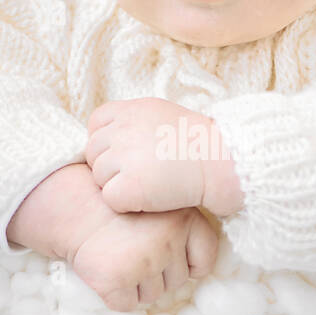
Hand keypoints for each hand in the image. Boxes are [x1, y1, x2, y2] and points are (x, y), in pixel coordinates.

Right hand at [71, 205, 218, 311]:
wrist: (76, 208)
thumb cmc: (120, 211)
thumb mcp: (162, 207)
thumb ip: (185, 231)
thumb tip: (196, 273)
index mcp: (186, 218)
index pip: (204, 262)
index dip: (185, 264)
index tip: (166, 253)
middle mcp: (168, 240)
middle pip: (177, 282)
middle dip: (157, 274)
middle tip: (133, 249)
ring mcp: (144, 261)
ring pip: (153, 296)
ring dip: (136, 285)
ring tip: (120, 256)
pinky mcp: (117, 279)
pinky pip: (127, 305)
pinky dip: (115, 295)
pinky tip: (107, 269)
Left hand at [84, 98, 242, 216]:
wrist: (222, 162)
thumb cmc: (199, 142)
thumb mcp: (162, 114)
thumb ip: (133, 122)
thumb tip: (111, 136)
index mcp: (129, 110)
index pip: (96, 125)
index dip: (107, 142)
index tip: (128, 153)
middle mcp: (121, 130)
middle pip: (94, 153)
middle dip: (112, 166)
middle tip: (143, 173)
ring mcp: (122, 157)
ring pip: (99, 178)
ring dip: (119, 185)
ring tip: (150, 184)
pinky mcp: (128, 186)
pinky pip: (111, 199)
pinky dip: (128, 204)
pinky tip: (150, 198)